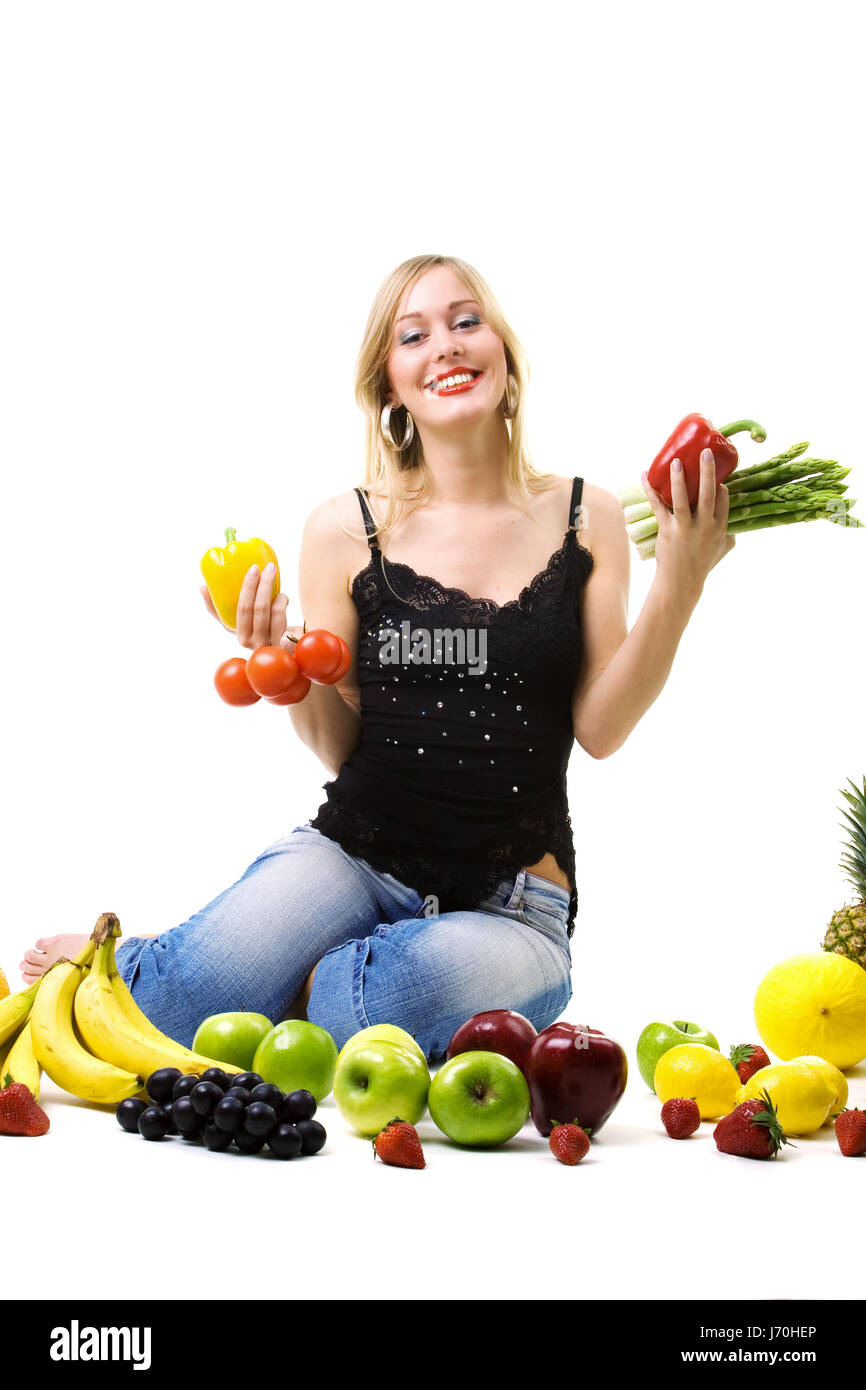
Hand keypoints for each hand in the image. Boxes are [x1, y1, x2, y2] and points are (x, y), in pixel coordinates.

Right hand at [200, 562, 289, 649]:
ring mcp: (270, 645)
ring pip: (275, 613)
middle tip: (269, 567)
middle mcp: (254, 643)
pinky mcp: (286, 645)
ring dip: (278, 596)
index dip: (248, 587)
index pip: (242, 609)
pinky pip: (286, 618)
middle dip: (265, 584)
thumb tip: (201, 587)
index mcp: (240, 636)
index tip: (253, 569)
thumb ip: (219, 610)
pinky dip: (285, 603)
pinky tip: (284, 599)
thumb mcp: (241, 623)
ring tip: (278, 590)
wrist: (286, 651)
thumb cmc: (260, 631)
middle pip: (259, 609)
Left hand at [642, 447, 734, 604]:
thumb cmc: (702, 564)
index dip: (720, 485)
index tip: (717, 476)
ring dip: (679, 479)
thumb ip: (729, 533)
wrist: (681, 583)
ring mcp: (685, 529)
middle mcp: (705, 527)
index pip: (723, 500)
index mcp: (720, 528)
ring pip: (682, 499)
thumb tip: (733, 518)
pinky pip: (658, 506)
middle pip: (708, 494)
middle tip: (705, 452)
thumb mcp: (723, 549)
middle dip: (707, 471)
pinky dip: (651, 490)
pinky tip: (645, 475)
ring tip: (675, 461)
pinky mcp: (667, 531)